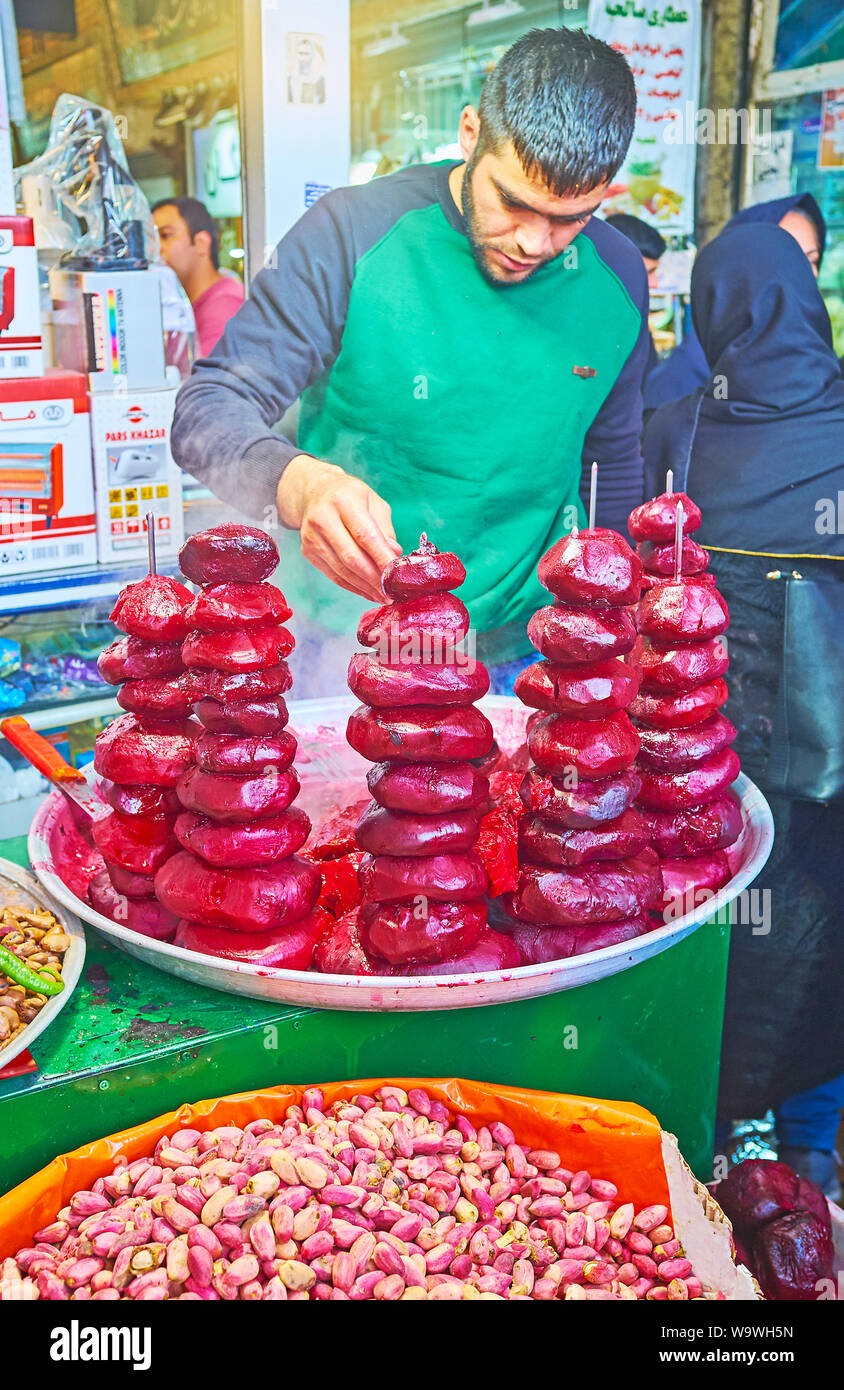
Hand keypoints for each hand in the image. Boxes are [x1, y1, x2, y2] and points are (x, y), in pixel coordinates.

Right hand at [277, 455, 400, 602]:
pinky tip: (368, 592)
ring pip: (342, 571)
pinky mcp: (308, 552)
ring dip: (365, 588)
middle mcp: (323, 518)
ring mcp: (312, 537)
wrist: (315, 492)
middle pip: (352, 557)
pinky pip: (334, 575)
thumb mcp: (373, 502)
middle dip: (375, 579)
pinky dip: (353, 587)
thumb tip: (394, 555)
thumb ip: (385, 529)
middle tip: (392, 592)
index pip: (365, 535)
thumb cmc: (350, 496)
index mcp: (343, 501)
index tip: (397, 575)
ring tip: (383, 596)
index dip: (382, 558)